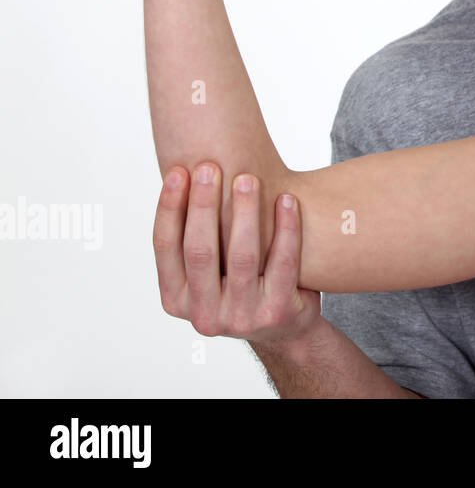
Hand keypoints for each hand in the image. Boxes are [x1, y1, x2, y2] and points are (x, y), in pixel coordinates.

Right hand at [153, 162, 321, 343]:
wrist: (286, 329)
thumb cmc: (244, 285)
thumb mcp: (210, 274)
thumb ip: (197, 241)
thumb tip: (187, 176)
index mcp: (176, 300)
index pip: (165, 248)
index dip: (169, 208)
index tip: (178, 172)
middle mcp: (203, 314)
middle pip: (199, 251)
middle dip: (203, 205)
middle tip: (210, 167)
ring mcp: (241, 317)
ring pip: (241, 256)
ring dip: (244, 211)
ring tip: (248, 178)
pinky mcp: (278, 312)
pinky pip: (282, 262)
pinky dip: (286, 228)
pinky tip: (287, 200)